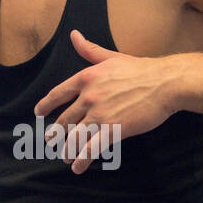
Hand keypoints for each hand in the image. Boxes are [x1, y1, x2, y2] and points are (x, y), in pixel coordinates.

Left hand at [33, 30, 178, 173]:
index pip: (58, 93)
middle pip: (65, 119)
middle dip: (56, 132)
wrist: (164, 83)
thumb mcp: (110, 57)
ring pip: (75, 136)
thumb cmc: (141, 69)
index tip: (38, 112)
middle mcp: (88, 96)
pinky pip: (91, 148)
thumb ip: (89, 50)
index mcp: (85, 78)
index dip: (46, 104)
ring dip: (68, 148)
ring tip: (65, 155)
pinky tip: (77, 167)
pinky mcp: (113, 130)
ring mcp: (99, 114)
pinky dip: (82, 159)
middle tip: (50, 140)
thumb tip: (73, 35)